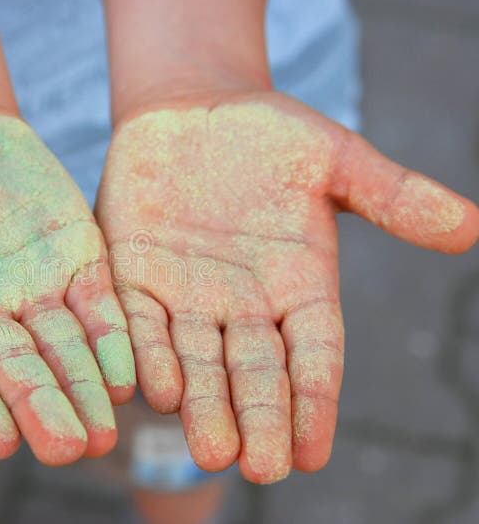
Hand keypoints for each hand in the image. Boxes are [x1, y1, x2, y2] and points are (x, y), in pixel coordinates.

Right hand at [0, 107, 135, 464]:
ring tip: (106, 429)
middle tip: (69, 447)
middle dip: (41, 408)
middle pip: (14, 372)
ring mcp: (31, 294)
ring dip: (85, 387)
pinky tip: (130, 371)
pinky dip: (111, 337)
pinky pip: (96, 306)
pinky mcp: (72, 262)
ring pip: (62, 349)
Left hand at [96, 92, 478, 482]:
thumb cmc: (270, 135)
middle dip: (258, 420)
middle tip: (261, 470)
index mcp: (299, 286)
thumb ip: (390, 196)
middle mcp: (242, 305)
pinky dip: (147, 355)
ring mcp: (185, 294)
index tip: (311, 455)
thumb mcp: (334, 159)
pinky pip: (140, 322)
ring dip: (202, 406)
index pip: (312, 358)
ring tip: (211, 451)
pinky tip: (155, 391)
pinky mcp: (134, 274)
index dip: (312, 404)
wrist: (192, 107)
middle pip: (254, 374)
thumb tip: (469, 228)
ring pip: (196, 361)